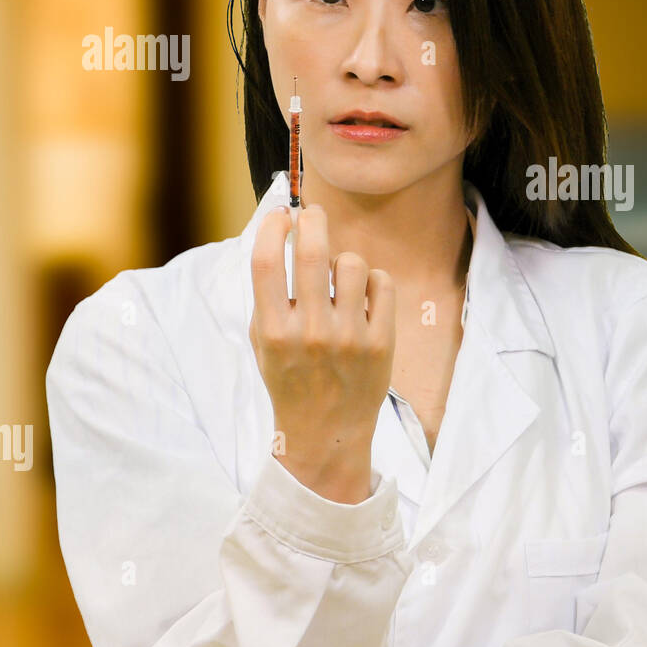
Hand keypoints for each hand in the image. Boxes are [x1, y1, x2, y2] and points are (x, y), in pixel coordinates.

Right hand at [248, 203, 395, 502]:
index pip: (267, 262)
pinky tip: (364, 296)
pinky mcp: (381, 342)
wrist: (326, 431)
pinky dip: (373, 281)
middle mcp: (310, 332)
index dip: (274, 228)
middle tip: (313, 215)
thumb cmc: (291, 376)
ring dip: (345, 261)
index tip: (281, 214)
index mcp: (272, 331)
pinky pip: (382, 283)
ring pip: (353, 263)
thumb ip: (270, 293)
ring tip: (340, 277)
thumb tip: (283, 231)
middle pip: (313, 251)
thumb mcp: (264, 341)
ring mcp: (349, 337)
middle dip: (313, 220)